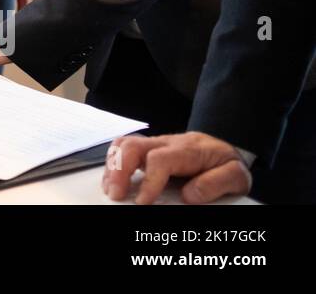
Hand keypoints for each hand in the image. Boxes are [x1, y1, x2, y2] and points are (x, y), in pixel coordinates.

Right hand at [102, 132, 252, 204]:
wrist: (225, 149)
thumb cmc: (227, 163)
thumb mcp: (235, 175)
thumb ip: (215, 183)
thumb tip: (188, 196)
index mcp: (187, 150)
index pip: (159, 160)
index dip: (148, 181)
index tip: (142, 202)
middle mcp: (166, 143)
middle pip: (132, 146)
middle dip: (119, 169)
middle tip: (116, 194)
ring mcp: (155, 144)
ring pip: (123, 144)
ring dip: (113, 166)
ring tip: (111, 189)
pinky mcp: (147, 150)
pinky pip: (123, 148)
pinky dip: (113, 164)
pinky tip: (113, 181)